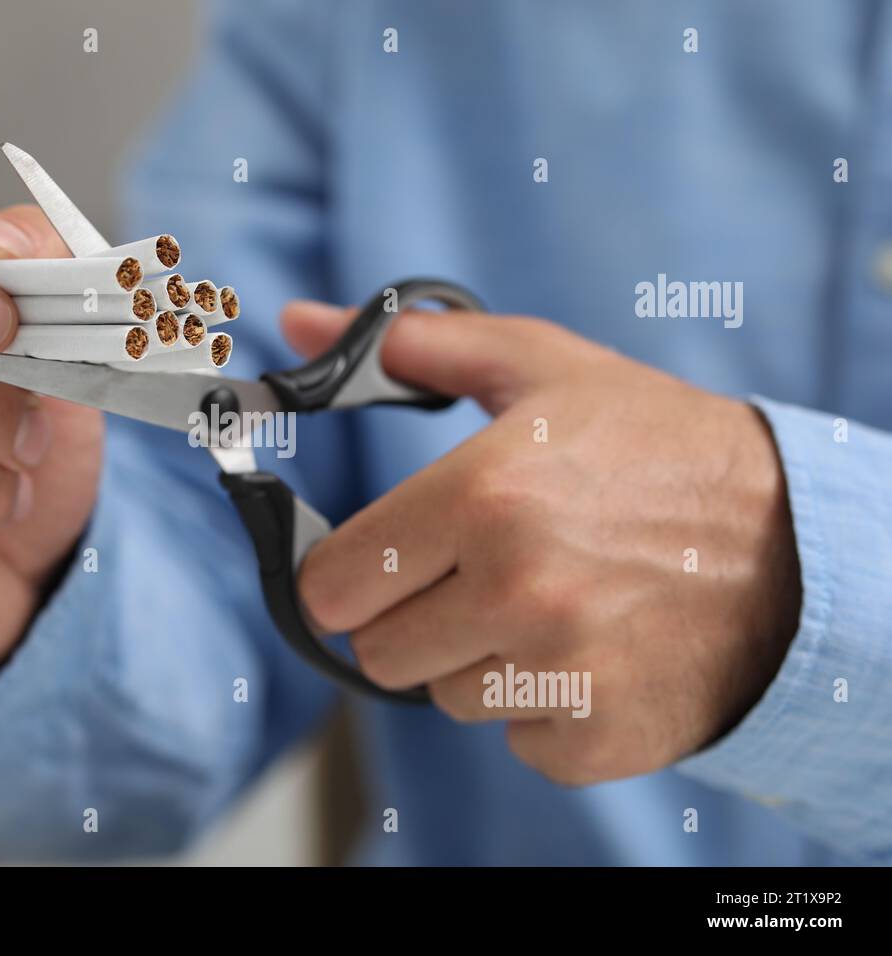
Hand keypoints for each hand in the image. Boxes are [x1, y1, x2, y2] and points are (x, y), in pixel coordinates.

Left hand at [286, 301, 801, 784]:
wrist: (795, 539)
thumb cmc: (652, 446)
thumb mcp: (541, 369)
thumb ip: (412, 348)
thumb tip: (298, 326)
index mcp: (485, 496)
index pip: (332, 584)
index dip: (346, 575)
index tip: (377, 564)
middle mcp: (519, 589)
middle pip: (377, 652)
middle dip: (411, 617)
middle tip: (475, 576)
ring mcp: (564, 673)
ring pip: (446, 698)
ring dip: (480, 661)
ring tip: (550, 606)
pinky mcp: (601, 736)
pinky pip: (517, 740)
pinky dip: (543, 709)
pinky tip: (590, 654)